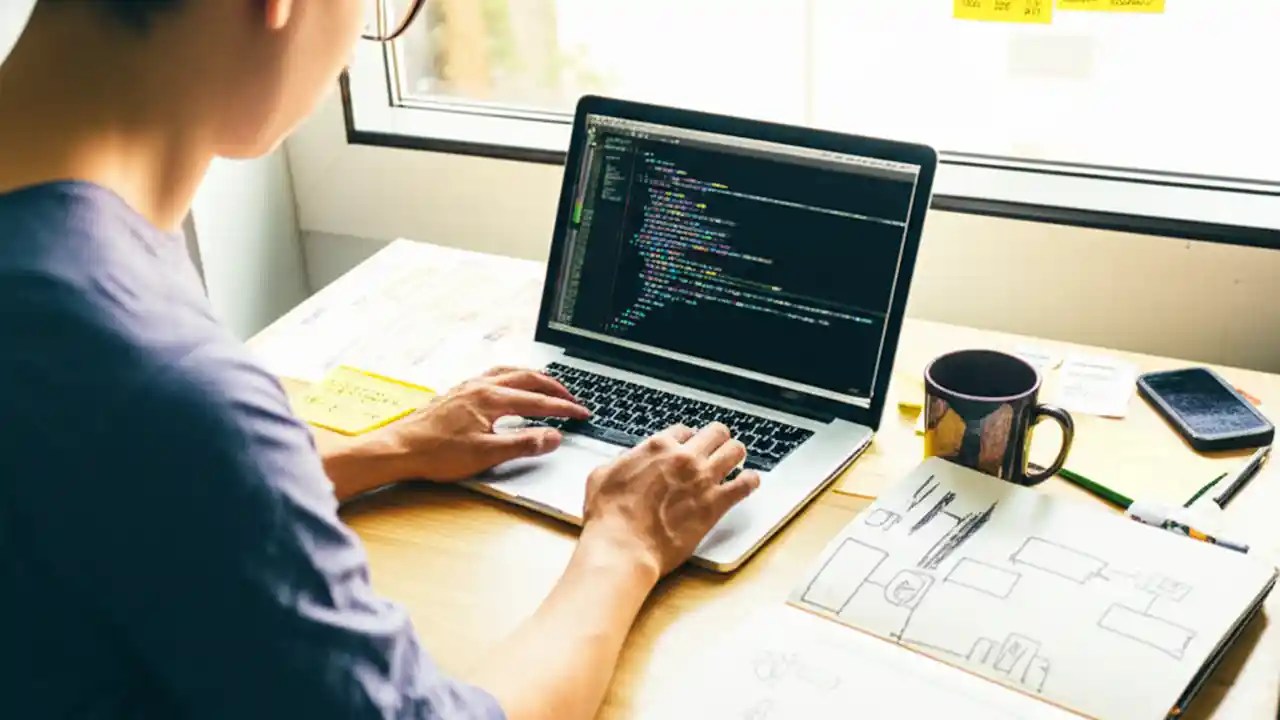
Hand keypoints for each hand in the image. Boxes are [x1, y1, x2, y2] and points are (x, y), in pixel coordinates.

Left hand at [367, 367, 588, 481]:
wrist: (399, 449)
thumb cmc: (436, 453)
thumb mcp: (486, 454)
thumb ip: (523, 444)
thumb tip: (553, 437)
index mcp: (492, 399)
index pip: (539, 402)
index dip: (564, 408)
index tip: (582, 413)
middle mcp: (481, 386)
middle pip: (528, 378)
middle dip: (554, 387)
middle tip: (572, 398)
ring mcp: (468, 386)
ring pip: (510, 372)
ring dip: (533, 378)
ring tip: (547, 386)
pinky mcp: (458, 392)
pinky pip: (493, 375)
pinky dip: (511, 377)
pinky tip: (509, 386)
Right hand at [581, 423, 760, 576]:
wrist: (623, 547)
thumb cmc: (609, 517)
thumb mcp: (602, 475)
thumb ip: (621, 461)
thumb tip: (626, 459)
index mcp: (657, 447)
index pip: (684, 430)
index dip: (687, 439)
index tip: (689, 448)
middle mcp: (684, 457)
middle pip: (715, 433)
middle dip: (717, 440)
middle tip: (717, 449)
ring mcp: (703, 479)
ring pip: (735, 450)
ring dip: (736, 455)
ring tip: (735, 462)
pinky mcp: (716, 504)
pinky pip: (746, 484)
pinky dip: (750, 481)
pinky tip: (749, 482)